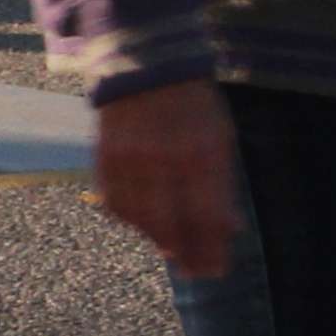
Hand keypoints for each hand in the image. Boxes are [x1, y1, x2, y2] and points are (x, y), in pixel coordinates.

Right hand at [87, 79, 243, 279]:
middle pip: (171, 226)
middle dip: (184, 255)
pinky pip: (114, 203)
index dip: (211, 250)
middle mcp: (164, 159)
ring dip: (156, 239)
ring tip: (170, 247)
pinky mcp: (104, 156)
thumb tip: (230, 230)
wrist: (146, 64)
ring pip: (139, 219)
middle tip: (192, 272)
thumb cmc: (193, 105)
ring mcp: (130, 158)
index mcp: (201, 153)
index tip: (215, 271)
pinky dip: (129, 219)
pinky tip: (143, 222)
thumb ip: (223, 185)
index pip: (207, 217)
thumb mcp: (220, 138)